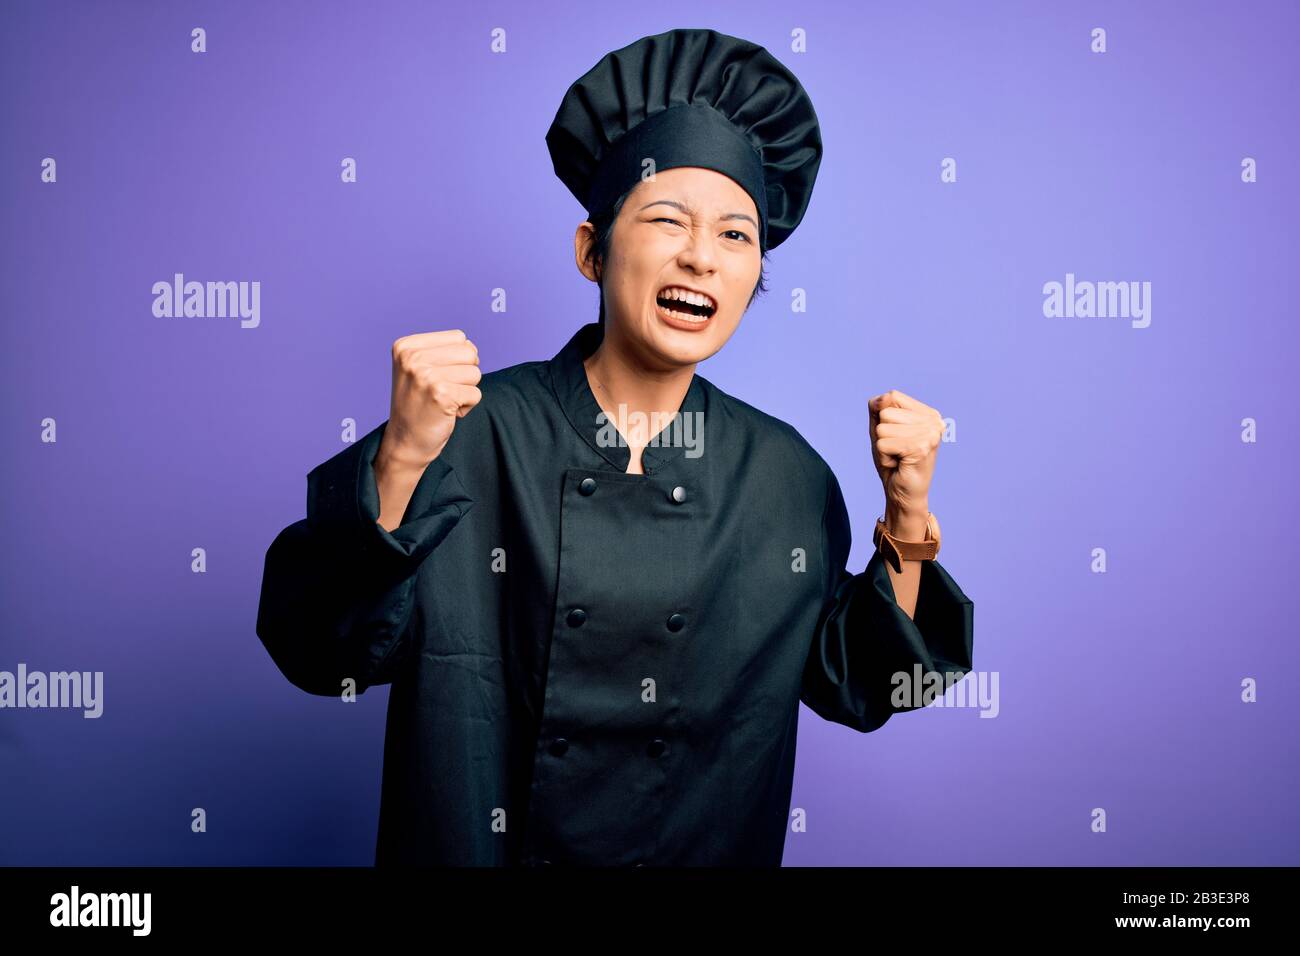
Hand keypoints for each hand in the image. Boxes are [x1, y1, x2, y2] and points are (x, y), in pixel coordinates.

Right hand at [377, 329, 481, 468]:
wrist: (405, 441)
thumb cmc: (418, 404)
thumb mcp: (419, 368)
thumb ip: (443, 351)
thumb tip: (471, 347)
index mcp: (406, 346)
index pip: (459, 337)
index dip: (457, 360)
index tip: (436, 378)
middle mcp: (413, 357)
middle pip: (470, 352)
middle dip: (465, 374)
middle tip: (443, 391)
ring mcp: (425, 375)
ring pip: (475, 373)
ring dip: (466, 391)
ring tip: (444, 402)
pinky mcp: (441, 395)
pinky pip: (476, 394)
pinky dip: (467, 407)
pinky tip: (447, 413)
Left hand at [868, 389, 943, 528]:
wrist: (903, 494)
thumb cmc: (893, 461)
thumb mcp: (880, 429)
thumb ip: (878, 408)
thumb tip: (885, 397)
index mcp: (929, 413)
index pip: (892, 396)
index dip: (884, 418)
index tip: (896, 437)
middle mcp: (934, 421)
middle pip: (886, 412)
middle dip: (883, 435)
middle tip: (897, 451)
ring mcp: (930, 434)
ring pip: (883, 428)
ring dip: (884, 447)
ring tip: (898, 457)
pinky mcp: (920, 448)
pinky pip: (883, 444)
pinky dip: (884, 457)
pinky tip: (899, 464)